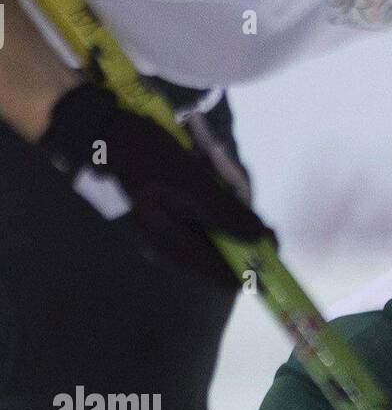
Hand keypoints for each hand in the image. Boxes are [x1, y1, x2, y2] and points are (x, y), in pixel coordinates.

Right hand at [39, 81, 272, 288]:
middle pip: (225, 253)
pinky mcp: (169, 212)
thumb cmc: (144, 157)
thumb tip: (260, 240)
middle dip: (240, 225)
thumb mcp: (188, 183)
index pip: (227, 279)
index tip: (271, 237)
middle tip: (241, 192)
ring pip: (216, 231)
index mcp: (173, 250)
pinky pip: (202, 214)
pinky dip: (211, 195)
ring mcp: (169, 231)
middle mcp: (171, 249)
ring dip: (226, 204)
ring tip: (215, 172)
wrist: (102, 129)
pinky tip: (203, 169)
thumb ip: (224, 214)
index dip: (254, 264)